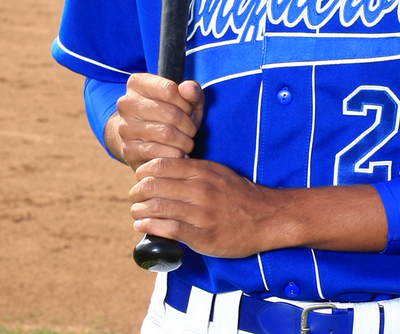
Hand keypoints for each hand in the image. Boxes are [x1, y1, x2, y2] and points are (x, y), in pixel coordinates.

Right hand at [106, 73, 204, 171]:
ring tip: (186, 142)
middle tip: (191, 130)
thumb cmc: (166, 114)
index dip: (186, 103)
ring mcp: (125, 127)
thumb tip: (188, 88)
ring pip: (166, 134)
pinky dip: (174, 155)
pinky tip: (177, 153)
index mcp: (137, 83)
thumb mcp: (183, 99)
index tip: (188, 110)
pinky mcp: (128, 150)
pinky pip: (158, 153)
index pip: (169, 90)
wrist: (139, 138)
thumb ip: (191, 91)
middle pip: (170, 113)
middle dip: (189, 125)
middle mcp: (127, 103)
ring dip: (184, 142)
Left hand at [129, 156, 284, 256]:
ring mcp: (200, 213)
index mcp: (203, 171)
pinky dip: (149, 227)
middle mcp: (200, 189)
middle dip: (136, 192)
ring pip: (157, 207)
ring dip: (139, 210)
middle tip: (133, 196)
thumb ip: (193, 170)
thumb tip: (166, 168)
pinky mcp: (201, 236)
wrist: (265, 217)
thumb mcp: (218, 172)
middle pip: (154, 185)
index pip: (161, 165)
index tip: (139, 178)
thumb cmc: (239, 195)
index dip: (143, 171)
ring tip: (136, 212)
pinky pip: (168, 229)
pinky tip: (143, 226)